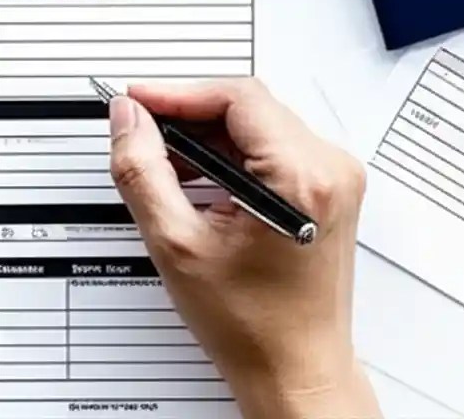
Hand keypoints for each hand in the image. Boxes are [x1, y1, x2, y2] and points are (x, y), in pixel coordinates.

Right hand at [108, 79, 380, 418]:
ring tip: (165, 164)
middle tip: (142, 133)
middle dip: (189, 115)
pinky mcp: (328, 191)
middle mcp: (330, 170)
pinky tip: (198, 179)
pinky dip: (230, 155)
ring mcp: (335, 180)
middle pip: (248, 107)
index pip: (236, 98)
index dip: (177, 93)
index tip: (138, 102)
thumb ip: (142, 171)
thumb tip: (127, 120)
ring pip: (258, 126)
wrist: (295, 370)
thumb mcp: (176, 244)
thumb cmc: (253, 326)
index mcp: (303, 178)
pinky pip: (273, 148)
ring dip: (208, 136)